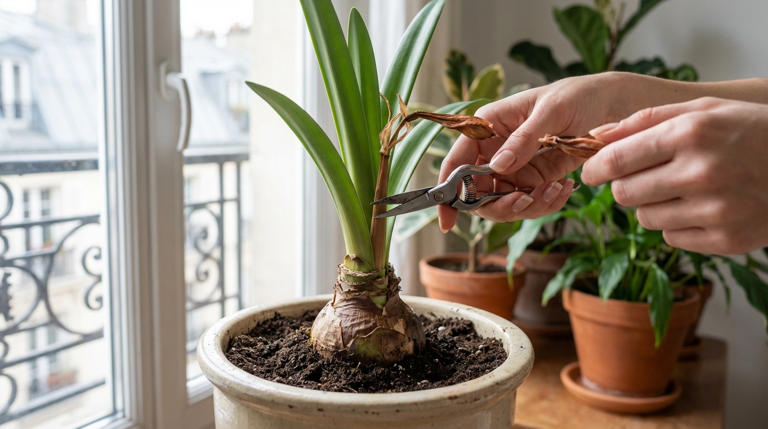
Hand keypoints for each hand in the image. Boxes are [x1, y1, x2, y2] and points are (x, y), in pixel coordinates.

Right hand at [437, 72, 683, 230]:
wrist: (617, 107)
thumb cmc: (580, 95)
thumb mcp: (551, 111)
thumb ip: (522, 139)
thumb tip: (496, 166)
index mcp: (489, 125)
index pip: (457, 160)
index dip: (447, 190)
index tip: (446, 219)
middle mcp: (496, 149)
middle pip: (477, 192)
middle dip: (498, 205)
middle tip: (524, 202)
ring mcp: (516, 168)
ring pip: (503, 204)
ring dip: (527, 206)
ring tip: (556, 190)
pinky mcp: (537, 181)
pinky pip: (530, 204)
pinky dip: (545, 204)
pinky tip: (565, 189)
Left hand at [582, 97, 767, 253]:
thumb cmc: (747, 132)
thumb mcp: (702, 111)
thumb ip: (645, 120)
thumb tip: (595, 136)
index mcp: (691, 134)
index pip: (617, 159)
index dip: (595, 168)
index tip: (590, 172)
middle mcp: (701, 172)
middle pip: (624, 194)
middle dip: (625, 186)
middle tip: (644, 177)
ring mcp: (715, 210)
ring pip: (645, 218)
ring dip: (652, 205)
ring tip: (682, 189)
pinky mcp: (726, 239)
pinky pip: (671, 238)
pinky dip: (677, 225)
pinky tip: (701, 207)